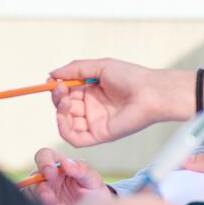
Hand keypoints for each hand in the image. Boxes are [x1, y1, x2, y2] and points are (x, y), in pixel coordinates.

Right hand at [28, 147, 104, 204]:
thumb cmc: (93, 190)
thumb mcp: (92, 178)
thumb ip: (81, 168)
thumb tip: (65, 163)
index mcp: (58, 165)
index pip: (44, 156)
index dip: (44, 161)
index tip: (51, 172)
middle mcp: (48, 179)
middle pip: (34, 179)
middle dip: (40, 188)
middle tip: (50, 196)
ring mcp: (46, 194)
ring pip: (34, 195)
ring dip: (43, 201)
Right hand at [47, 58, 189, 147]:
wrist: (151, 92)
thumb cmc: (131, 77)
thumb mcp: (100, 66)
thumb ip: (76, 69)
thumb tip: (52, 74)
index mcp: (92, 92)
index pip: (66, 93)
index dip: (57, 89)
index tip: (52, 81)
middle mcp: (92, 108)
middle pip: (63, 108)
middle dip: (57, 98)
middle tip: (60, 89)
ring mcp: (95, 122)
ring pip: (66, 123)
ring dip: (59, 112)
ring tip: (65, 100)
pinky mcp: (99, 135)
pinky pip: (75, 138)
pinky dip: (65, 129)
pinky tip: (65, 115)